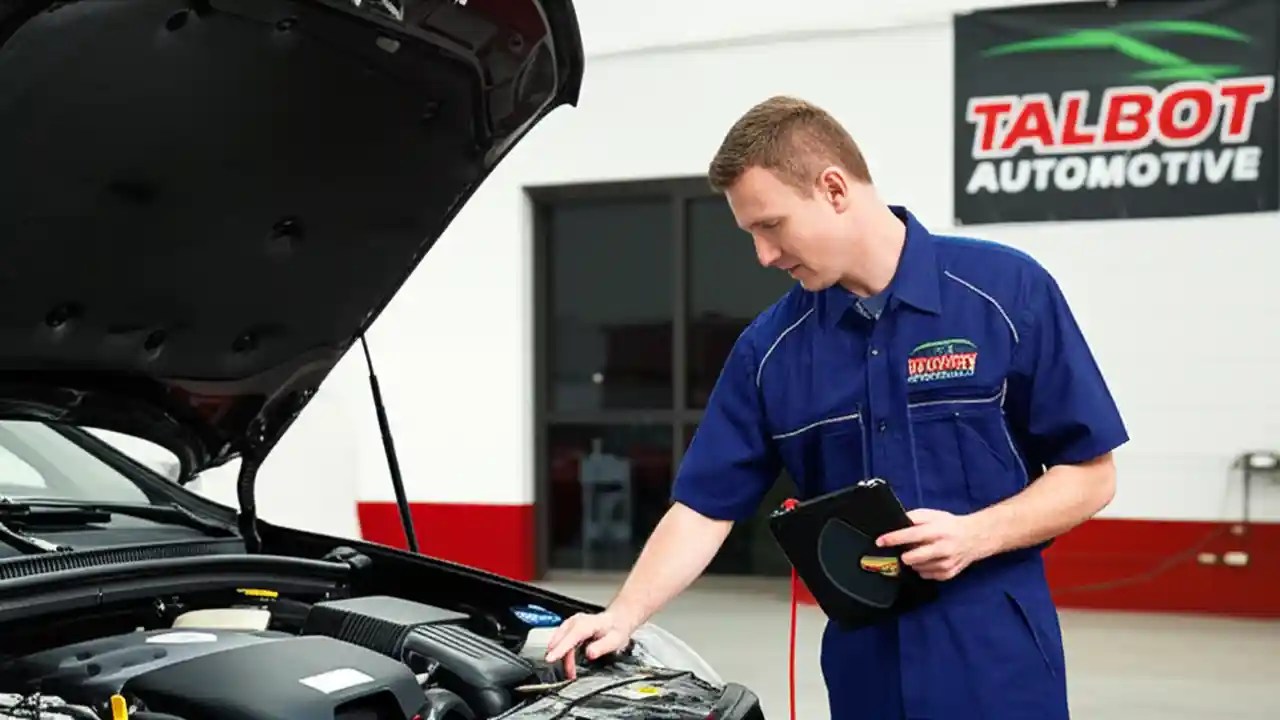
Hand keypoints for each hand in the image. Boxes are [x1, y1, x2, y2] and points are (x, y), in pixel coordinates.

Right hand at [543, 609, 638, 677]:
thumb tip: (590, 653)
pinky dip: (560, 651)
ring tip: (570, 671)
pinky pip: (559, 640)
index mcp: (587, 624)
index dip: (560, 648)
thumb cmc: (616, 630)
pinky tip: (565, 661)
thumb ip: (602, 647)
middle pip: (561, 640)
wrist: (617, 620)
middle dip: (561, 657)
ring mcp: (571, 623)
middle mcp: (576, 621)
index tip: (550, 658)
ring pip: (558, 640)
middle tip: (570, 674)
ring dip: (560, 656)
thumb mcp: (615, 641)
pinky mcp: (568, 627)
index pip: (570, 636)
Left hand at [875, 508, 990, 580]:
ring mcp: (946, 563)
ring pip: (917, 568)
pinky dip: (922, 568)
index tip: (880, 541)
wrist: (976, 538)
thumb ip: (915, 517)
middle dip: (902, 555)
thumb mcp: (933, 515)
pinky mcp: (948, 574)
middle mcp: (943, 548)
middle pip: (913, 557)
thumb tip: (895, 523)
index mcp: (937, 530)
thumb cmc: (950, 525)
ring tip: (921, 552)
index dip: (894, 539)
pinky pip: (925, 575)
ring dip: (913, 561)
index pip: (912, 535)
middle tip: (901, 551)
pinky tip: (929, 560)